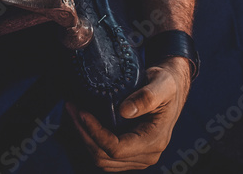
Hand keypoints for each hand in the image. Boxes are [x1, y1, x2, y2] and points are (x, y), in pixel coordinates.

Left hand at [67, 57, 191, 171]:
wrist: (172, 88)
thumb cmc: (167, 84)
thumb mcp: (161, 84)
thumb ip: (146, 97)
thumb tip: (124, 111)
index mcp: (154, 140)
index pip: (117, 149)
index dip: (96, 133)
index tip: (82, 113)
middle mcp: (147, 154)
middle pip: (106, 157)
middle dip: (84, 134)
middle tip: (71, 109)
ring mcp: (139, 157)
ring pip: (103, 159)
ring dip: (85, 138)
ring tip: (74, 113)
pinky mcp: (131, 153)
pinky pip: (106, 155)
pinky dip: (92, 140)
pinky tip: (84, 121)